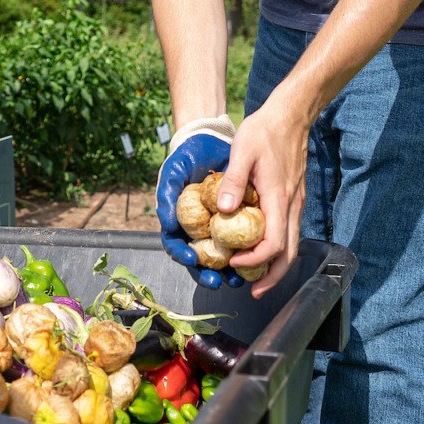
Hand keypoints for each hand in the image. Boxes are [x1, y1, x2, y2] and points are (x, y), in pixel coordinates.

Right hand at [156, 118, 243, 289]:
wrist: (209, 143)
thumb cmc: (185, 159)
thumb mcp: (173, 174)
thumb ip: (167, 198)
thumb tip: (167, 225)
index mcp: (178, 223)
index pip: (177, 246)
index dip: (183, 255)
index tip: (192, 258)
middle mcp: (196, 230)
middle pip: (201, 260)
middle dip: (208, 274)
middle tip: (218, 281)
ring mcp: (216, 228)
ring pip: (221, 256)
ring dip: (229, 270)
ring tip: (238, 278)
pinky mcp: (235, 223)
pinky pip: (241, 242)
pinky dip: (247, 252)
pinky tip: (256, 259)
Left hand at [218, 94, 309, 297]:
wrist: (291, 115)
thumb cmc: (264, 130)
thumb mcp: (242, 151)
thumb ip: (232, 181)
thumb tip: (224, 210)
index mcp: (278, 198)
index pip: (274, 243)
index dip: (256, 260)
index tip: (236, 262)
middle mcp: (292, 205)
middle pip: (290, 253)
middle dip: (273, 276)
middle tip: (255, 291)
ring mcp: (295, 202)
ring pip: (292, 244)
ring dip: (276, 264)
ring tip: (257, 277)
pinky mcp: (294, 196)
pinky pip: (289, 230)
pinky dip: (278, 247)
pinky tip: (261, 247)